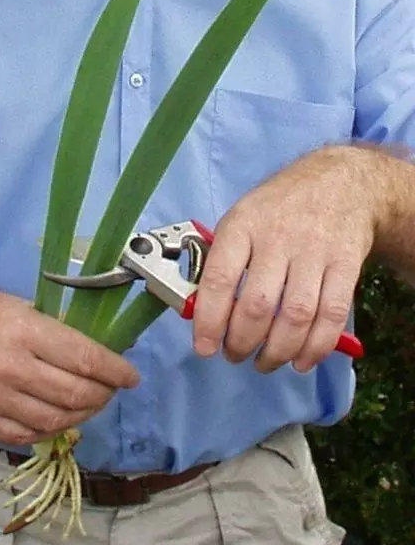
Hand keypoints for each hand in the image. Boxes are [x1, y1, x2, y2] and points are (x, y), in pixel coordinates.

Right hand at [0, 284, 139, 445]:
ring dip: (82, 416)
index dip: (115, 372)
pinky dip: (49, 430)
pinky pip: (24, 436)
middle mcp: (9, 367)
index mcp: (24, 331)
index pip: (84, 359)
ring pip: (54, 422)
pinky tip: (57, 417)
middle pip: (75, 395)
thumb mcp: (21, 307)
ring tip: (88, 405)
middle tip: (110, 391)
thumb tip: (99, 357)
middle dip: (103, 396)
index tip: (130, 377)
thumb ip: (57, 334)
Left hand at [193, 146, 377, 372]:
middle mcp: (278, 238)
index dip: (209, 321)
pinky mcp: (346, 265)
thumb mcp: (238, 220)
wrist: (340, 183)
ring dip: (276, 351)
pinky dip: (316, 347)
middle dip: (241, 342)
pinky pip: (332, 315)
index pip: (219, 279)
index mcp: (242, 226)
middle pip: (258, 305)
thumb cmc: (277, 208)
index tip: (204, 348)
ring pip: (296, 316)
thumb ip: (220, 262)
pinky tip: (299, 361)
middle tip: (233, 355)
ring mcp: (315, 252)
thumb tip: (198, 311)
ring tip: (263, 362)